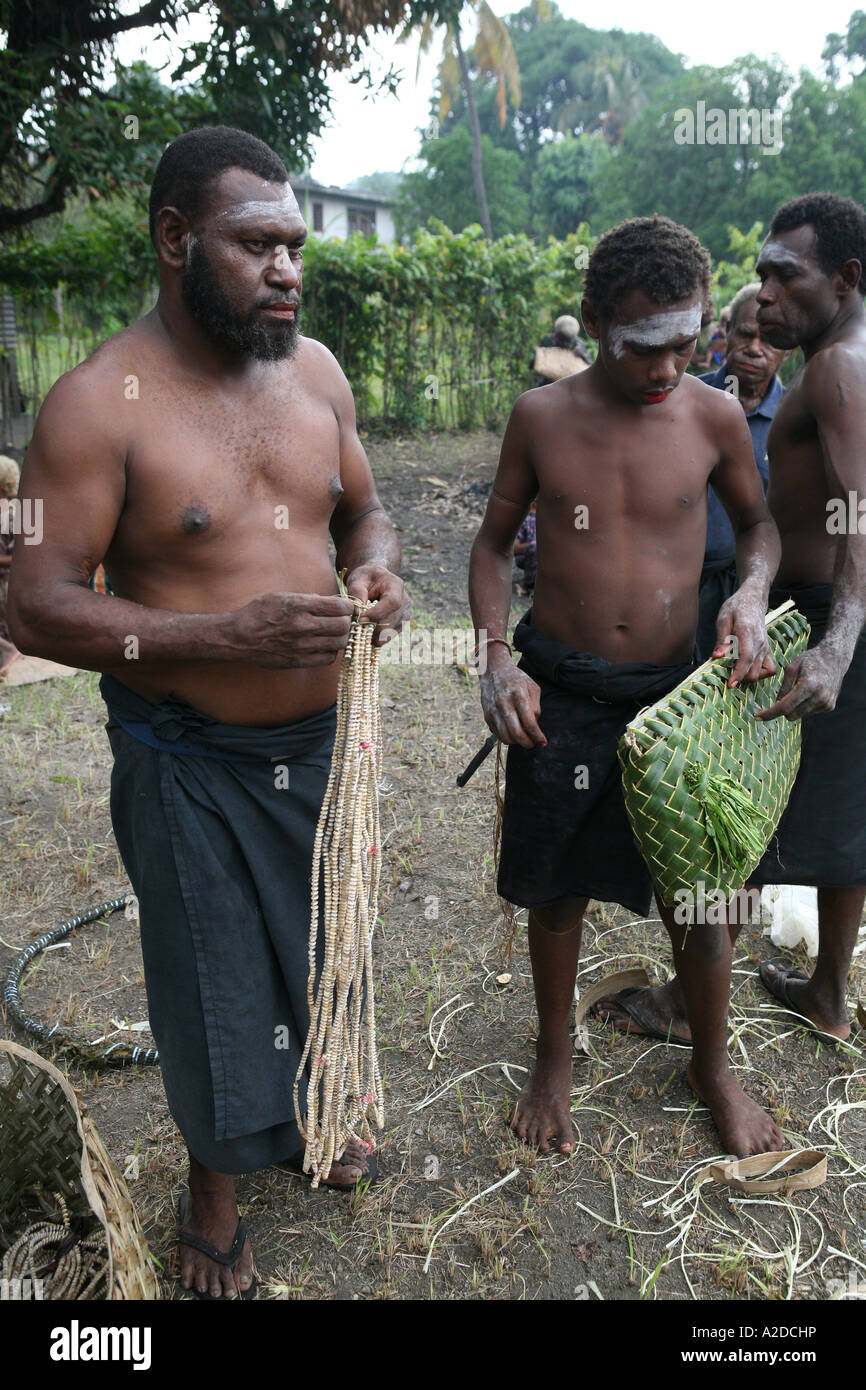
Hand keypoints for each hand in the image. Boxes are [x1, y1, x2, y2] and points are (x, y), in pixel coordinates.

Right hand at [234, 592, 354, 668]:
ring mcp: (302, 646)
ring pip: (339, 643)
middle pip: (343, 626)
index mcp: (299, 606)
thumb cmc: (260, 613)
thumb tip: (328, 601)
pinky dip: (331, 651)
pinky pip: (328, 658)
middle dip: (347, 621)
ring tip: (334, 633)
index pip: (339, 606)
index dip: (348, 606)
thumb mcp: (281, 596)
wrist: (239, 637)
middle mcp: (303, 626)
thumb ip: (307, 599)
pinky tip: (324, 645)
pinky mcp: (299, 661)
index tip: (346, 606)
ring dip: (341, 637)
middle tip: (343, 620)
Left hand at [344, 563, 408, 645]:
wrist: (373, 581)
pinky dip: (376, 637)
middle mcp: (405, 600)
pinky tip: (365, 631)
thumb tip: (358, 613)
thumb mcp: (357, 580)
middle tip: (355, 627)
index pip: (392, 602)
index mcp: (396, 585)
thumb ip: (357, 593)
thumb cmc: (364, 578)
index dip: (377, 613)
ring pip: (390, 631)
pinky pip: (389, 636)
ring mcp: (405, 614)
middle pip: (391, 620)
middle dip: (372, 626)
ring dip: (373, 634)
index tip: (361, 618)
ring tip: (359, 628)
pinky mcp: (400, 624)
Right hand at [479, 652, 546, 748]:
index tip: (543, 742)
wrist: (493, 670)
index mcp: (518, 696)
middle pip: (516, 734)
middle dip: (527, 743)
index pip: (529, 723)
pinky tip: (513, 732)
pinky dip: (507, 737)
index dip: (538, 736)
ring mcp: (493, 711)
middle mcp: (504, 704)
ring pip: (505, 737)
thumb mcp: (532, 688)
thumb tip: (535, 726)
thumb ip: (536, 707)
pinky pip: (497, 733)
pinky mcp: (487, 715)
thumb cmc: (516, 679)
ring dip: (516, 743)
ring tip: (523, 738)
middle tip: (533, 744)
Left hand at [713, 588, 775, 686]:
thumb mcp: (723, 618)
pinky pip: (770, 669)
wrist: (754, 600)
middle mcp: (760, 642)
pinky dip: (760, 673)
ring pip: (762, 672)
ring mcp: (766, 647)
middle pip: (754, 670)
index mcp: (747, 632)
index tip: (730, 684)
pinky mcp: (768, 650)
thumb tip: (716, 657)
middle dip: (740, 678)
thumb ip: (721, 639)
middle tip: (725, 674)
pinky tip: (748, 669)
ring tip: (734, 672)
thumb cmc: (736, 607)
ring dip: (748, 677)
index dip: (738, 673)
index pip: (746, 657)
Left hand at [756, 644, 847, 720]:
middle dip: (782, 709)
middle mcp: (819, 697)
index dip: (770, 714)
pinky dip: (804, 706)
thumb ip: (783, 688)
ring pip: (800, 715)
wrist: (834, 658)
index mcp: (808, 685)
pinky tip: (809, 692)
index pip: (784, 707)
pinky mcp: (829, 706)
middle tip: (780, 698)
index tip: (758, 717)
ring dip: (794, 707)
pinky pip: (809, 712)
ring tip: (799, 690)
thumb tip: (777, 704)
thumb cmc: (810, 660)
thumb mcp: (792, 668)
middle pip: (791, 714)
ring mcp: (826, 703)